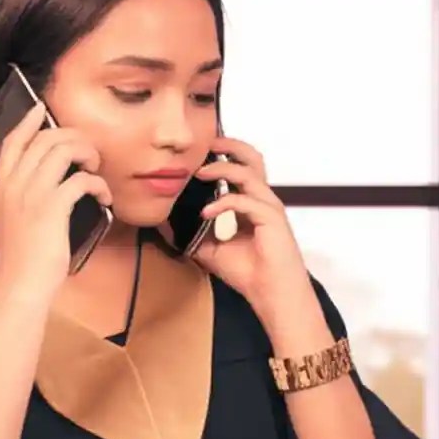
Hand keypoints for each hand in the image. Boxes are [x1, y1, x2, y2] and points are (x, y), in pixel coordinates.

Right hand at [0, 103, 112, 298]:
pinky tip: (103, 195)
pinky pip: (81, 179)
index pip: (12, 142)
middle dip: (72, 137)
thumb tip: (49, 187)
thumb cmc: (21, 263)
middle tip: (89, 149)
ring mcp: (31, 194)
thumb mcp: (12, 223)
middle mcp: (13, 185)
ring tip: (96, 168)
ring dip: (86, 153)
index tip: (42, 108)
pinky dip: (97, 183)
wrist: (19, 287)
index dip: (29, 122)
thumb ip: (22, 201)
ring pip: (62, 150)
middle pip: (44, 139)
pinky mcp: (52, 207)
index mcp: (0, 188)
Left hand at [189, 137, 311, 316]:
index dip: (221, 157)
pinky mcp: (271, 219)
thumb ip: (194, 234)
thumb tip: (166, 225)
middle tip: (206, 143)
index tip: (198, 154)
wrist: (271, 295)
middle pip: (252, 158)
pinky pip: (245, 200)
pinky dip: (223, 203)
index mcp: (251, 205)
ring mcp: (268, 208)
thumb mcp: (211, 250)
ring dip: (222, 168)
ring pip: (248, 173)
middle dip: (229, 145)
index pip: (239, 169)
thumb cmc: (249, 274)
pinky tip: (206, 213)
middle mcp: (262, 201)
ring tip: (199, 172)